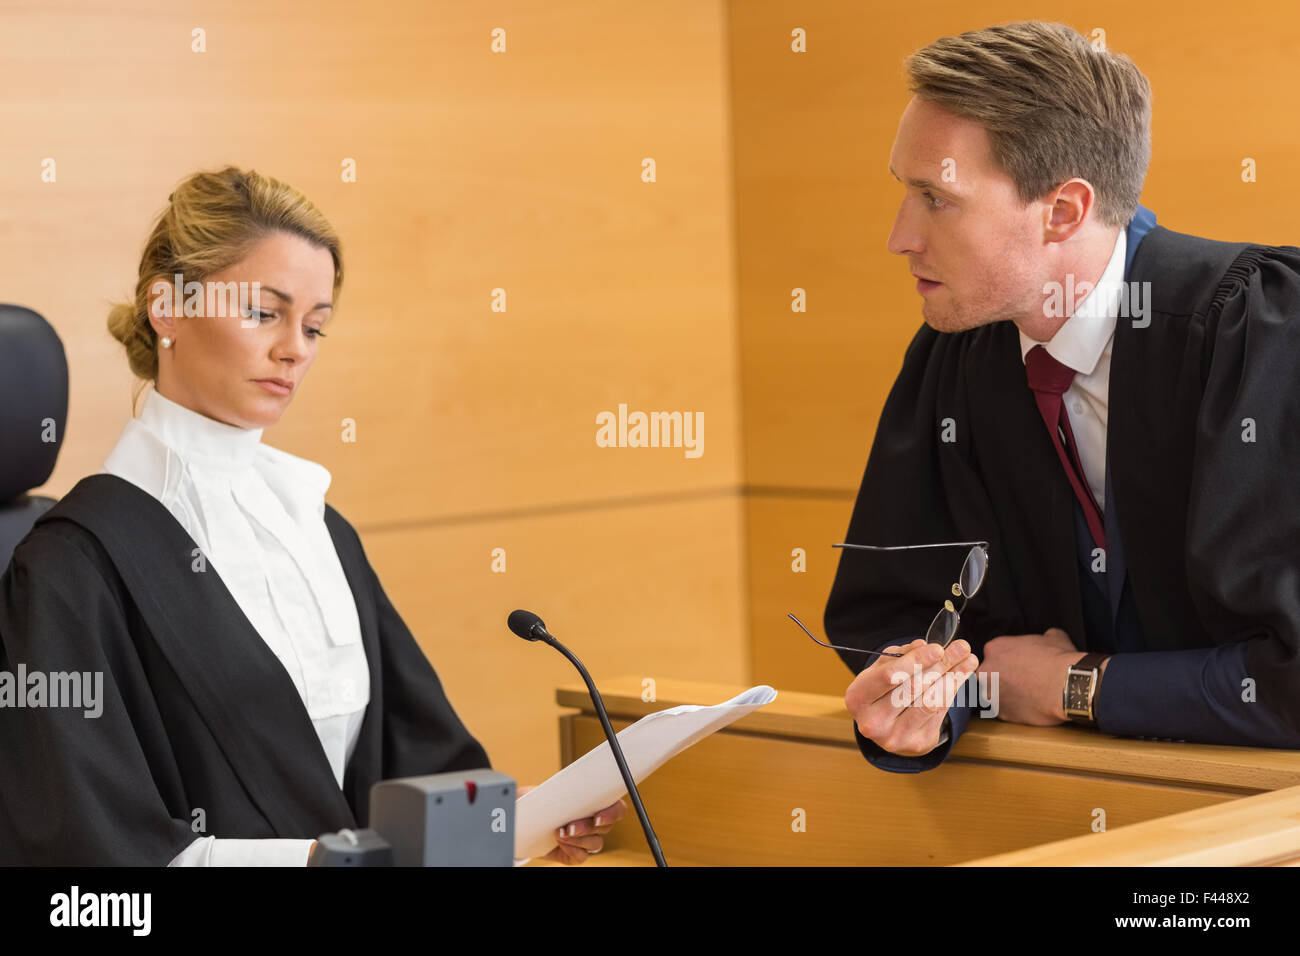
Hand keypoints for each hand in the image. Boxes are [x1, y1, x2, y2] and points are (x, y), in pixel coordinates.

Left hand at [516, 785, 627, 863]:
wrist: (524, 822)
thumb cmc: (535, 801)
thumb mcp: (540, 790)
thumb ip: (548, 787)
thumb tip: (539, 788)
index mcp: (594, 802)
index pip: (617, 808)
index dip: (613, 812)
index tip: (598, 815)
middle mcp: (594, 822)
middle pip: (605, 827)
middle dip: (588, 827)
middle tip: (570, 826)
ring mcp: (585, 839)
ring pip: (595, 843)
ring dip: (579, 840)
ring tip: (559, 834)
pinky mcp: (574, 854)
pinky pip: (582, 857)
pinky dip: (573, 852)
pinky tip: (561, 844)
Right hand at [845, 637, 978, 756]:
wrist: (884, 727)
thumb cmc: (882, 690)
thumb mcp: (882, 668)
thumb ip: (900, 656)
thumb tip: (924, 646)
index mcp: (857, 698)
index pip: (889, 677)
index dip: (916, 661)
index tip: (938, 648)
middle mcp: (873, 722)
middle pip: (914, 688)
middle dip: (941, 665)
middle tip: (962, 647)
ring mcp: (895, 737)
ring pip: (931, 702)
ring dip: (953, 677)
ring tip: (969, 659)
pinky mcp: (916, 744)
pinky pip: (939, 713)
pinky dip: (952, 691)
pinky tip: (961, 675)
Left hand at [975, 627, 1084, 724]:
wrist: (1068, 687)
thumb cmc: (1060, 660)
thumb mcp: (1053, 637)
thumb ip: (1040, 637)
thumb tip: (1047, 637)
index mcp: (994, 649)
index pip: (993, 654)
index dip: (1006, 660)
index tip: (1018, 665)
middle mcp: (986, 671)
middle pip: (988, 675)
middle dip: (1001, 678)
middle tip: (1021, 681)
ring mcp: (992, 694)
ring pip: (993, 694)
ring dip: (1005, 695)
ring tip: (1025, 695)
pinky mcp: (1002, 714)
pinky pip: (1004, 711)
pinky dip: (1015, 710)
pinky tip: (1029, 706)